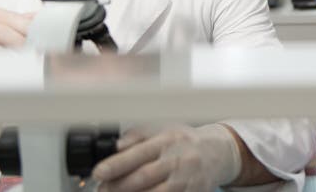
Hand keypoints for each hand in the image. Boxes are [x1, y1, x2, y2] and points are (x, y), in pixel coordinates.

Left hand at [93, 124, 240, 191]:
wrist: (216, 153)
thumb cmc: (184, 141)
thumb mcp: (163, 129)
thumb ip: (137, 135)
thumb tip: (115, 146)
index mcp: (169, 140)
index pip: (140, 153)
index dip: (117, 164)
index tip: (99, 172)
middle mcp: (178, 160)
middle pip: (144, 177)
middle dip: (118, 186)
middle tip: (101, 189)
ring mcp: (186, 181)